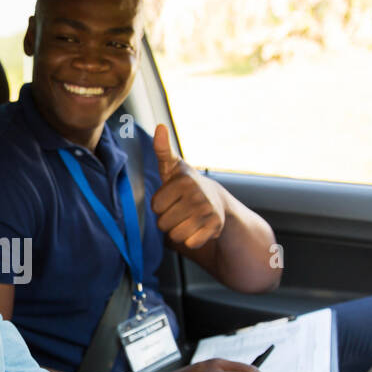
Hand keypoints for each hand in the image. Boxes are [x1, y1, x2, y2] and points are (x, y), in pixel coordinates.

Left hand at [151, 123, 226, 250]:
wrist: (216, 201)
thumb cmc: (186, 185)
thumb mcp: (173, 167)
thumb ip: (162, 149)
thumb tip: (159, 127)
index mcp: (184, 181)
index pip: (155, 206)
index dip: (160, 205)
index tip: (170, 198)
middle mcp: (198, 196)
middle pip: (163, 223)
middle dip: (167, 219)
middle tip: (179, 210)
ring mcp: (208, 212)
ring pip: (175, 235)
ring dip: (177, 231)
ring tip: (186, 219)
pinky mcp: (215, 227)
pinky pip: (189, 243)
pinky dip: (190, 240)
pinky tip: (196, 228)